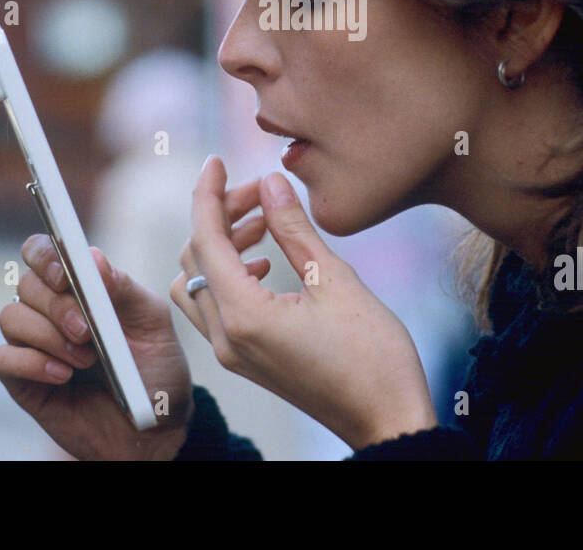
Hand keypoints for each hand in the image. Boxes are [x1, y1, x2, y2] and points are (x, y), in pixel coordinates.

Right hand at [0, 236, 190, 459]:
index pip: (42, 252)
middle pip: (26, 283)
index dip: (45, 255)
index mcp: (80, 286)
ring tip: (86, 360)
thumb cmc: (155, 369)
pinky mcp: (21, 380)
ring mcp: (33, 344)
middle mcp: (50, 309)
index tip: (65, 274)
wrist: (154, 428)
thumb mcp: (152, 323)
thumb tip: (92, 257)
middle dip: (56, 305)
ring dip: (48, 336)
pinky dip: (31, 363)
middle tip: (87, 331)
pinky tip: (63, 376)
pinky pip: (1, 358)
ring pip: (10, 317)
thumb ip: (122, 288)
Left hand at [170, 157, 438, 450]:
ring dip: (220, 245)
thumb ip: (295, 229)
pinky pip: (214, 307)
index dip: (207, 193)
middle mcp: (226, 337)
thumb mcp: (336, 282)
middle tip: (260, 192)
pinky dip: (227, 274)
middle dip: (220, 215)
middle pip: (196, 257)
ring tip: (264, 223)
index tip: (216, 160)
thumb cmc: (373, 356)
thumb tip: (270, 181)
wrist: (386, 422)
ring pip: (198, 283)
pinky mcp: (246, 360)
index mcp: (244, 315)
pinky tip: (266, 261)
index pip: (206, 238)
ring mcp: (232, 353)